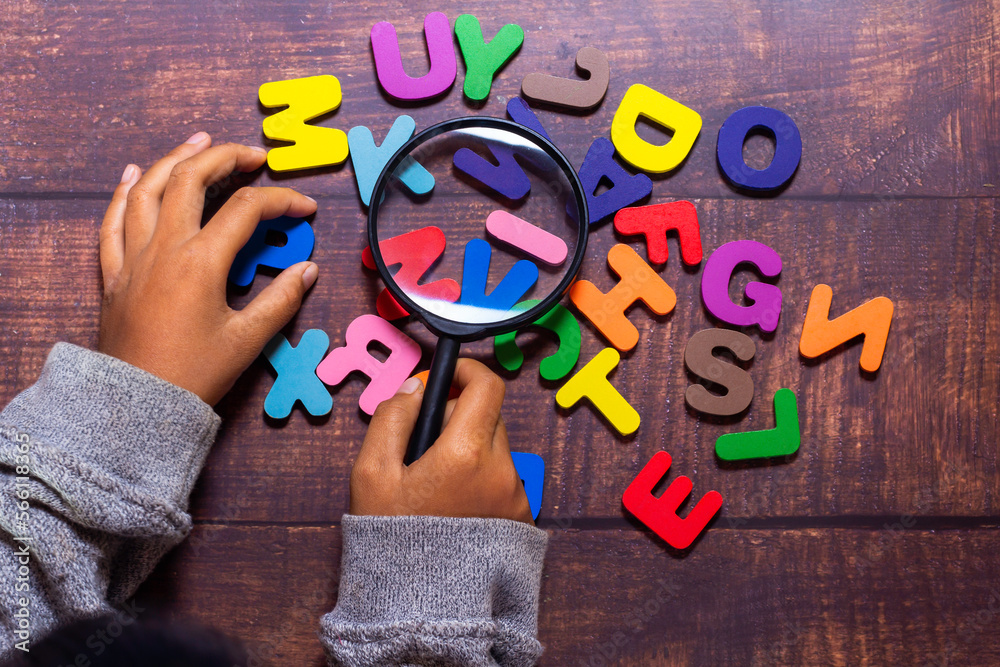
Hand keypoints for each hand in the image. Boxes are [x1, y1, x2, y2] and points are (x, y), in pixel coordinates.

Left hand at [97, 132, 318, 404]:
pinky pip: (112, 221)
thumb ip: (281, 300)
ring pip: (147, 188)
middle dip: (225, 157)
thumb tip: (308, 269)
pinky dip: (123, 192)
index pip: (246, 209)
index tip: (305, 210)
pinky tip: (132, 174)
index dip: (282, 201)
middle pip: (191, 179)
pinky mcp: (115, 272)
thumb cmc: (194, 374)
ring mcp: (134, 256)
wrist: (136, 405)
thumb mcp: (248, 340)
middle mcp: (165, 248)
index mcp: (201, 262)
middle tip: (253, 154)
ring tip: (199, 142)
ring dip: (174, 158)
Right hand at [350, 358, 532, 523]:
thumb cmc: (390, 541)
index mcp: (466, 453)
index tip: (446, 376)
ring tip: (437, 481)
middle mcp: (502, 472)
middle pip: (490, 416)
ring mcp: (516, 498)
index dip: (465, 371)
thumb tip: (416, 386)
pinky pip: (504, 481)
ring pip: (497, 449)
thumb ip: (392, 417)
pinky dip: (483, 479)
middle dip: (461, 414)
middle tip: (426, 439)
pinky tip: (454, 505)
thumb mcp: (371, 473)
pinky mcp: (522, 521)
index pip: (487, 386)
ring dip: (472, 449)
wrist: (418, 609)